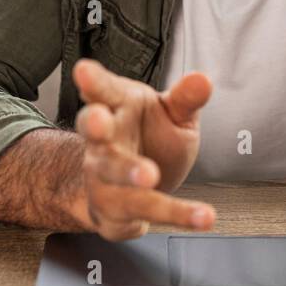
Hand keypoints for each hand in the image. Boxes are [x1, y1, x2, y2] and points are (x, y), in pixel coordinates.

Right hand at [72, 58, 217, 240]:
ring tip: (152, 176)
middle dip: (95, 125)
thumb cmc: (150, 139)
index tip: (83, 70)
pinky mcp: (114, 212)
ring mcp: (103, 179)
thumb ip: (186, 99)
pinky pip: (140, 214)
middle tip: (99, 120)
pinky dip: (174, 214)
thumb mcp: (173, 114)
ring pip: (112, 175)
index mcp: (118, 110)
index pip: (103, 91)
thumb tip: (202, 80)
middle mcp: (104, 144)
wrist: (133, 187)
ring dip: (128, 174)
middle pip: (94, 132)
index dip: (92, 81)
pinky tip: (195, 215)